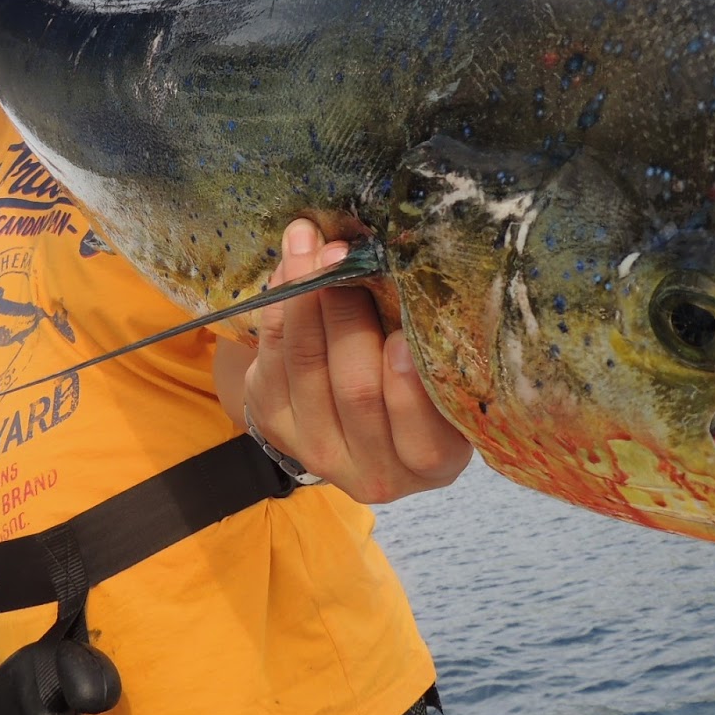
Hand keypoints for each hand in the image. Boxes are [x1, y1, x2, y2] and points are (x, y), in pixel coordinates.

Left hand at [244, 219, 471, 502]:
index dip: (408, 388)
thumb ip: (434, 344)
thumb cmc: (421, 388)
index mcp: (432, 460)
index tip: (403, 335)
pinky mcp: (274, 424)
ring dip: (304, 297)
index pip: (422, 436)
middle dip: (346, 315)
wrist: (359, 426)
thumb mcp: (444, 379)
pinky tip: (290, 263)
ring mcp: (317, 450)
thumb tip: (410, 273)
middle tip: (345, 256)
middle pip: (355, 391)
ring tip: (310, 243)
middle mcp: (374, 471)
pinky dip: (278, 306)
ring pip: (305, 367)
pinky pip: (270, 357)